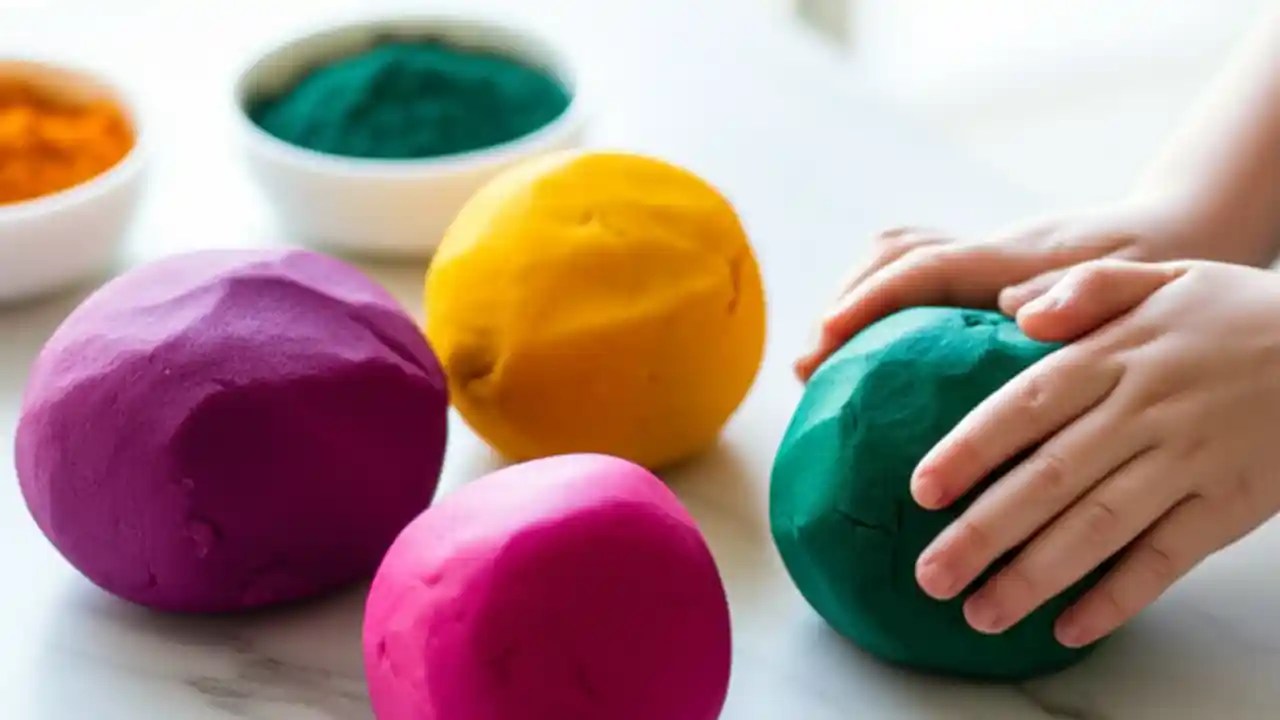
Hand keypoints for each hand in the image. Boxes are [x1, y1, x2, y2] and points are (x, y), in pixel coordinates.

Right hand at [794, 198, 1249, 381]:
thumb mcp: (1129, 289)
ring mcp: (979, 258)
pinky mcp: (978, 274)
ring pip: (897, 257)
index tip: (824, 339)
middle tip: (809, 365)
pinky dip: (880, 305)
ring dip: (854, 300)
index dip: (870, 301)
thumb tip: (1015, 309)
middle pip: (895, 252)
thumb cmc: (1155, 273)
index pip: (924, 266)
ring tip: (824, 360)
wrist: (1177, 235)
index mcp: (1014, 256)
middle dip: (843, 300)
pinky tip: (870, 355)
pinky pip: (914, 278)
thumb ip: (1074, 293)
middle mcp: (986, 249)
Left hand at [911, 259, 1279, 647]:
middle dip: (984, 532)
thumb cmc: (1235, 313)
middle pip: (1051, 478)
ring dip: (1036, 576)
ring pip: (1100, 526)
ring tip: (979, 613)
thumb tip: (1013, 308)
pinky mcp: (1231, 505)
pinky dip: (1120, 597)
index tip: (921, 490)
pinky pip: (1168, 557)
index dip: (971, 450)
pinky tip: (1070, 628)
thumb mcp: (1163, 275)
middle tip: (929, 575)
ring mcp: (1190, 462)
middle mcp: (1146, 411)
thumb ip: (1086, 287)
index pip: (1026, 405)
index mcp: (1117, 354)